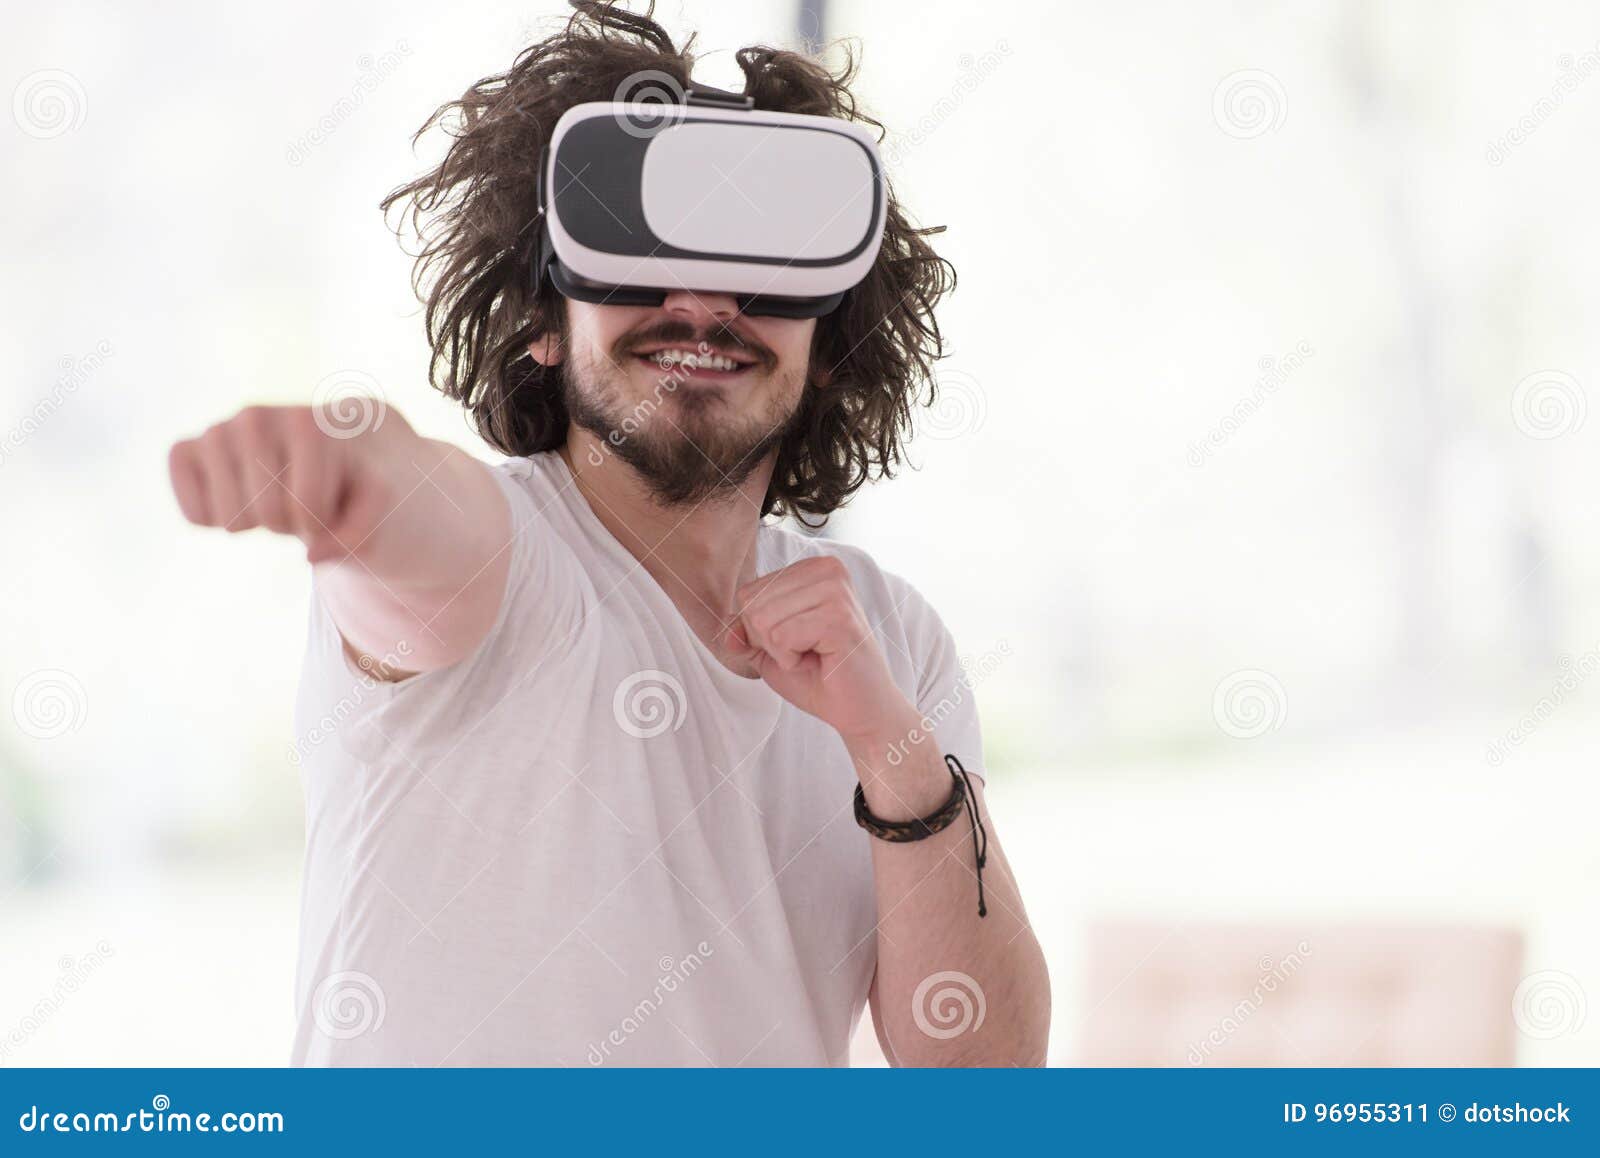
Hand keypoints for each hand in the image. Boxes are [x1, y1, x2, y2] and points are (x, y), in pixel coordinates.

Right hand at [168, 402, 414, 564]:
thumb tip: (311, 557)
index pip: (308, 508)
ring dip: (255, 524)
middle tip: (296, 499)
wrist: (316, 444)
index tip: (327, 501)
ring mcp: (216, 431)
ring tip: (270, 494)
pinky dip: (213, 521)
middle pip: (269, 515)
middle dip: (290, 523)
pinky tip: (235, 496)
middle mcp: (255, 417)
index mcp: (305, 423)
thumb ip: (359, 532)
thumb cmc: (346, 476)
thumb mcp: (370, 502)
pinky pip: (194, 515)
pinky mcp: (183, 450)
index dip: (321, 521)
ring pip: (230, 520)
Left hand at [725, 555, 919, 748]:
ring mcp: (836, 590)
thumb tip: (726, 628)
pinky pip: (781, 636)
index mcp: (812, 569)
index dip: (759, 630)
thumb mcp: (769, 649)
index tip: (794, 642)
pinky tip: (821, 660)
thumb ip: (743, 632)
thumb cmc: (818, 677)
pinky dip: (791, 659)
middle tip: (804, 652)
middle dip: (767, 640)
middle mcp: (827, 569)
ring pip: (763, 618)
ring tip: (813, 655)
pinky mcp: (839, 616)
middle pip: (752, 602)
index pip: (748, 592)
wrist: (858, 710)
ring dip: (781, 650)